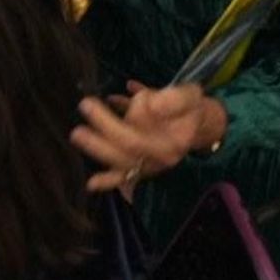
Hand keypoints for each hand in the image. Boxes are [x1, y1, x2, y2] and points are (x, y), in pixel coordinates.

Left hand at [73, 82, 227, 192]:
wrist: (202, 124)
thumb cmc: (192, 108)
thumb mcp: (190, 95)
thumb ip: (174, 99)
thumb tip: (150, 105)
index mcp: (169, 145)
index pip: (133, 139)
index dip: (109, 125)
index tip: (91, 105)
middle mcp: (157, 160)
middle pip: (123, 154)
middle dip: (98, 139)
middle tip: (79, 123)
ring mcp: (148, 164)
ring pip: (121, 164)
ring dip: (98, 151)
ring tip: (78, 136)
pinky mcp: (142, 164)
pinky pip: (125, 175)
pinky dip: (108, 180)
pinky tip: (91, 184)